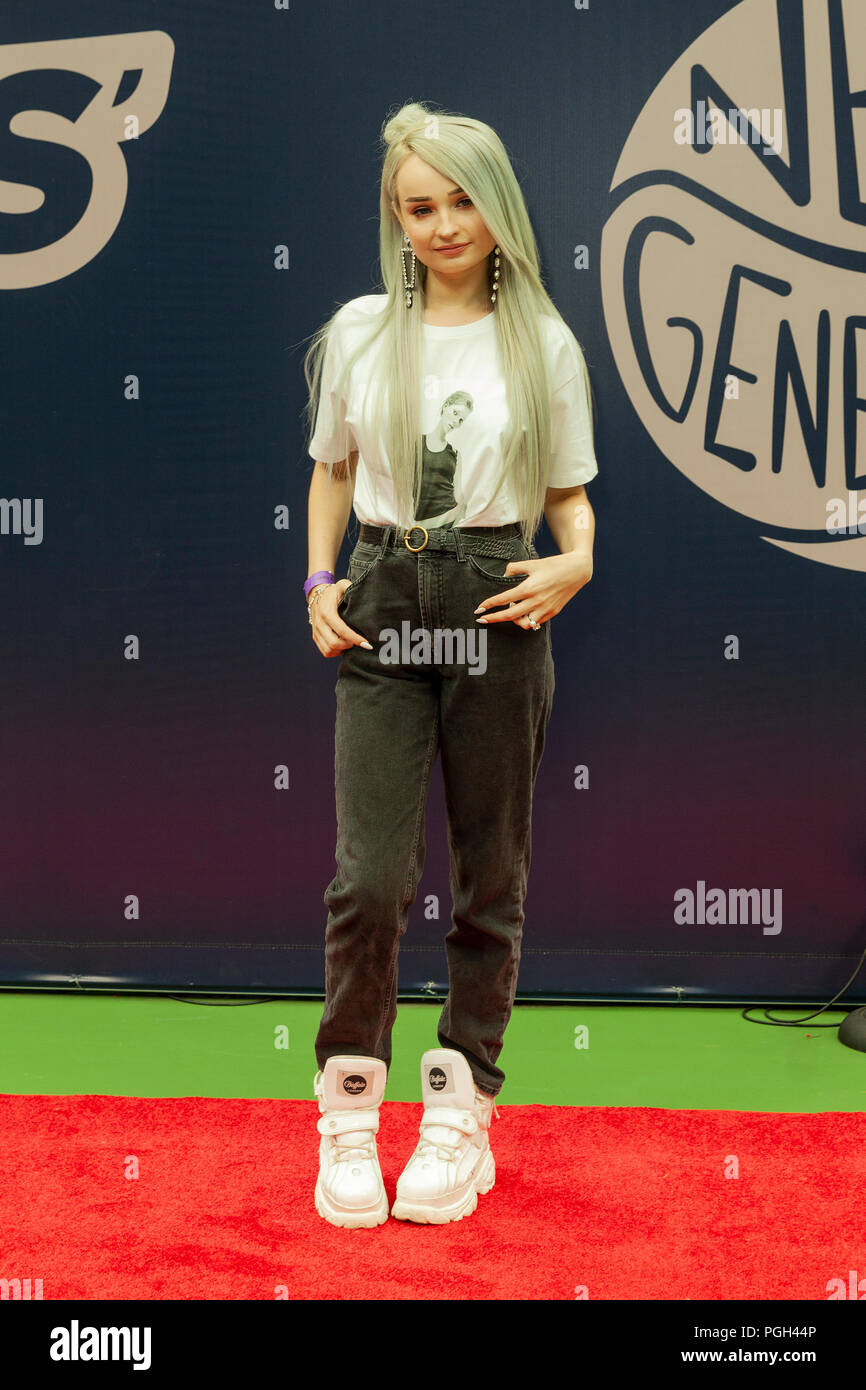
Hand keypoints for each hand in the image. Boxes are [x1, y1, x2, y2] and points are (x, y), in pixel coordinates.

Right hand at [308, 581, 372, 655]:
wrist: (316, 595)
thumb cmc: (333, 591)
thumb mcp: (342, 585)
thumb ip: (350, 587)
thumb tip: (363, 594)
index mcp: (326, 613)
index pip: (342, 630)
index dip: (355, 639)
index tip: (367, 644)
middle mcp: (319, 624)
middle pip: (334, 643)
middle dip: (349, 646)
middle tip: (359, 642)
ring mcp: (316, 632)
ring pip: (329, 650)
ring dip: (342, 650)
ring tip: (351, 643)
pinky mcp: (315, 637)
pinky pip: (325, 652)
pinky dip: (335, 652)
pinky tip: (344, 645)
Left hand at [474, 552, 592, 627]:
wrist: (577, 570)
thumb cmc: (553, 564)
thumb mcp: (532, 563)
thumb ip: (515, 568)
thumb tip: (503, 574)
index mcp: (529, 587)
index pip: (504, 599)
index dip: (489, 605)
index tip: (479, 609)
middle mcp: (537, 600)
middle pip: (510, 616)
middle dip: (494, 619)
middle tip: (482, 620)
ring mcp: (545, 608)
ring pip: (524, 623)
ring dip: (513, 621)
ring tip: (510, 611)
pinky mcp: (553, 612)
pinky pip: (536, 622)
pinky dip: (527, 620)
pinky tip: (523, 614)